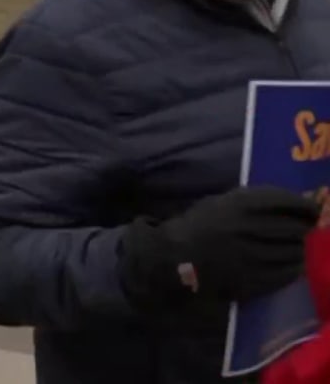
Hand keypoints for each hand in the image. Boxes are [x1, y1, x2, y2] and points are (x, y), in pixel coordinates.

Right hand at [119, 186, 320, 305]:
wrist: (170, 259)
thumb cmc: (194, 228)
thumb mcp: (217, 204)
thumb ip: (248, 202)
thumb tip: (286, 205)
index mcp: (237, 205)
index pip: (284, 201)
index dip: (303, 205)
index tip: (311, 209)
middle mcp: (247, 229)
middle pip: (292, 228)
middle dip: (302, 229)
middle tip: (304, 231)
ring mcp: (249, 256)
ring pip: (291, 252)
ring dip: (297, 250)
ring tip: (295, 249)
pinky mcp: (249, 280)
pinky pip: (282, 275)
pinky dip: (291, 270)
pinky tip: (290, 267)